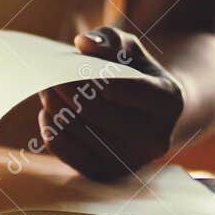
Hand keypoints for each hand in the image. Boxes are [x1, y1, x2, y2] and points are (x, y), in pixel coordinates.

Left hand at [39, 26, 185, 180]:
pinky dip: (52, 132)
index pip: (118, 87)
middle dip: (64, 89)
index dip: (85, 75)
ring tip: (46, 91)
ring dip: (54, 108)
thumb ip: (110, 40)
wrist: (149, 116)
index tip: (66, 64)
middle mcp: (154, 137)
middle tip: (48, 76)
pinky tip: (48, 115)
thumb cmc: (136, 76)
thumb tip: (83, 43)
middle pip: (94, 110)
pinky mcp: (107, 174)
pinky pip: (69, 155)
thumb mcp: (130, 51)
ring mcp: (131, 160)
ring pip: (78, 132)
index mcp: (168, 101)